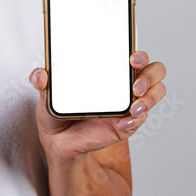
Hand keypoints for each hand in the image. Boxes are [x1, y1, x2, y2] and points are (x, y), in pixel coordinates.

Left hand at [29, 51, 166, 161]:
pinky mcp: (127, 123)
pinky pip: (141, 119)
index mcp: (109, 69)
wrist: (60, 142)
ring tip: (134, 107)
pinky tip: (122, 123)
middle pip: (155, 71)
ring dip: (150, 98)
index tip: (132, 58)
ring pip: (156, 93)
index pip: (134, 54)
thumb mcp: (48, 94)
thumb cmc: (59, 112)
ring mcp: (128, 103)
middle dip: (150, 76)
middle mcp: (124, 83)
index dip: (140, 54)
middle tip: (135, 86)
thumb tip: (40, 74)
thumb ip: (43, 82)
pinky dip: (135, 120)